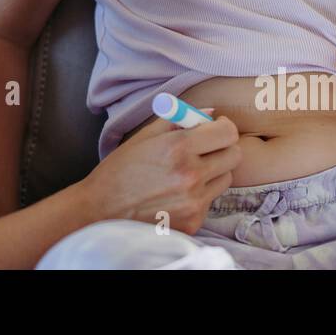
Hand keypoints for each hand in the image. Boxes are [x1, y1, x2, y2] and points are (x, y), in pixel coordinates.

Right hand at [85, 113, 241, 234]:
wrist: (101, 211)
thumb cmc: (119, 170)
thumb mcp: (144, 137)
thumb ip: (178, 120)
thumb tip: (210, 112)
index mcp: (179, 148)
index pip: (228, 133)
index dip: (224, 127)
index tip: (215, 127)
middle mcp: (191, 175)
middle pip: (235, 156)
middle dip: (223, 148)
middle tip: (206, 148)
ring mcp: (194, 202)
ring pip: (226, 179)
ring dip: (214, 172)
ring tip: (188, 172)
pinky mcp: (194, 222)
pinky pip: (210, 201)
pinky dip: (200, 194)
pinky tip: (177, 193)